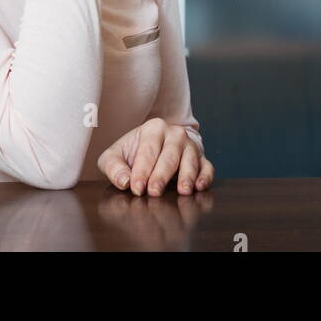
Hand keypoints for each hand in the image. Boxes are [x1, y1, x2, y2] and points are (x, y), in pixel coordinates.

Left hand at [97, 118, 214, 196]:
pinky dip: (205, 176)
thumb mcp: (116, 155)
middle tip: (154, 192)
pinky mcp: (201, 158)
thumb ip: (114, 167)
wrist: (157, 145)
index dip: (142, 171)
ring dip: (187, 176)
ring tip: (182, 191)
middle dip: (161, 175)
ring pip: (190, 161)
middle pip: (169, 156)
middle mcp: (175, 134)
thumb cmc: (134, 152)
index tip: (136, 188)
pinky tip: (199, 186)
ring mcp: (190, 146)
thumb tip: (123, 182)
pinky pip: (207, 166)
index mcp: (154, 128)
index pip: (148, 151)